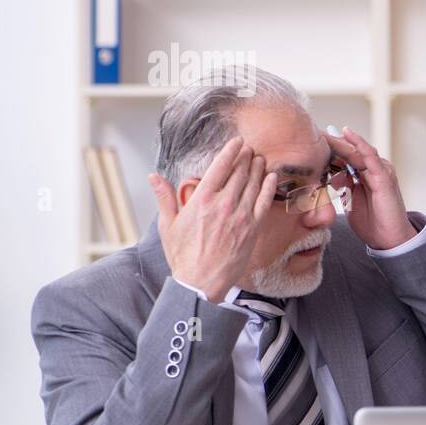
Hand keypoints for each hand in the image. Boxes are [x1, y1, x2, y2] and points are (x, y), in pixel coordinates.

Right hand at [148, 136, 276, 303]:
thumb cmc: (183, 255)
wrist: (201, 282)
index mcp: (201, 200)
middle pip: (239, 173)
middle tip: (250, 149)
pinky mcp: (253, 228)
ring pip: (253, 184)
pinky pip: (264, 203)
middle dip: (246, 158)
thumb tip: (153, 176)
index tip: (237, 142)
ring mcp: (240, 216)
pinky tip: (272, 177)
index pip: (220, 167)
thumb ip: (165, 197)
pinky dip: (269, 187)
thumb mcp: (168, 225)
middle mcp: (223, 204)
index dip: (230, 151)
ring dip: (258, 169)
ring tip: (260, 159)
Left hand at [324, 126, 416, 250]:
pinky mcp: (384, 176)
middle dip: (332, 143)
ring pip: (358, 151)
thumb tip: (329, 176)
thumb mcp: (350, 201)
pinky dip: (359, 144)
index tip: (310, 143)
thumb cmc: (371, 222)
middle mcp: (374, 170)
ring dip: (341, 141)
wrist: (389, 239)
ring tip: (324, 133)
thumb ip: (343, 186)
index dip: (329, 150)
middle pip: (351, 151)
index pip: (346, 157)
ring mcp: (381, 171)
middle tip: (314, 133)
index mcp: (366, 175)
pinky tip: (347, 134)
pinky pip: (370, 156)